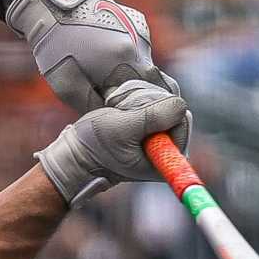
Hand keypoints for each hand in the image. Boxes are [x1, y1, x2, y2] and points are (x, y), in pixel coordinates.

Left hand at [5, 0, 179, 114]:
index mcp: (123, 60)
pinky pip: (138, 47)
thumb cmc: (56, 49)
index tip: (127, 114)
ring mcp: (139, 29)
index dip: (140, 109)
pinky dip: (128, 56)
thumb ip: (95, 106)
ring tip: (105, 72)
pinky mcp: (136, 21)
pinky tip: (107, 53)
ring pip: (145, 63)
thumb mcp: (68, 87)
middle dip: (139, 93)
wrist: (52, 7)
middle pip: (151, 79)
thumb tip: (116, 120)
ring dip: (132, 73)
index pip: (149, 96)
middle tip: (118, 98)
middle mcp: (137, 44)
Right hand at [34, 79, 189, 206]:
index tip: (132, 119)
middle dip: (147, 103)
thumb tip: (181, 105)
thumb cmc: (95, 145)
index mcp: (168, 159)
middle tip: (122, 113)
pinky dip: (137, 98)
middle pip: (174, 108)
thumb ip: (153, 117)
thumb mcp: (122, 129)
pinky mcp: (154, 126)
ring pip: (163, 100)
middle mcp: (170, 149)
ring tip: (118, 112)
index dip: (157, 110)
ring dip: (138, 99)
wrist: (77, 151)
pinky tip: (121, 109)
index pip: (181, 119)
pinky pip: (155, 100)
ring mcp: (163, 137)